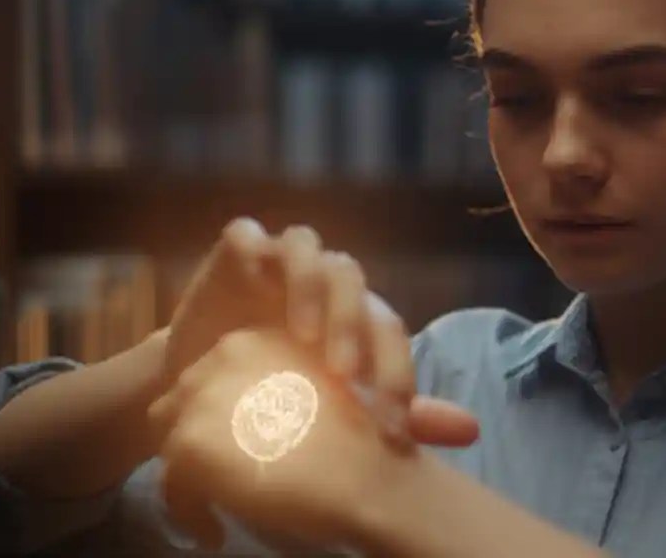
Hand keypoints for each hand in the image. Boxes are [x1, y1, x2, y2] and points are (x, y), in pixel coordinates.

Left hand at [148, 328, 463, 549]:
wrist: (368, 473)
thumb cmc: (359, 438)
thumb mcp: (312, 385)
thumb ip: (272, 385)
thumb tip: (242, 418)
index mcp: (255, 339)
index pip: (208, 377)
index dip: (217, 418)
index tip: (238, 449)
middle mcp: (222, 356)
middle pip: (180, 406)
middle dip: (196, 444)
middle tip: (223, 477)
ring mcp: (202, 398)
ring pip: (173, 447)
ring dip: (190, 479)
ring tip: (217, 507)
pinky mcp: (190, 444)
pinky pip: (172, 487)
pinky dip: (189, 513)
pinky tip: (215, 531)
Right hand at [165, 217, 452, 446]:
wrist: (194, 380)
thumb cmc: (271, 389)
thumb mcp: (330, 408)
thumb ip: (396, 411)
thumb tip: (471, 431)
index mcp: (353, 316)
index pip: (387, 330)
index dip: (396, 370)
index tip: (390, 420)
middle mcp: (324, 282)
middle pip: (353, 282)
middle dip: (354, 326)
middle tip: (345, 375)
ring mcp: (280, 261)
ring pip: (311, 248)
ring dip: (313, 287)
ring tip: (304, 336)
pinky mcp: (235, 251)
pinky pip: (247, 233)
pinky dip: (257, 251)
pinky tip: (254, 286)